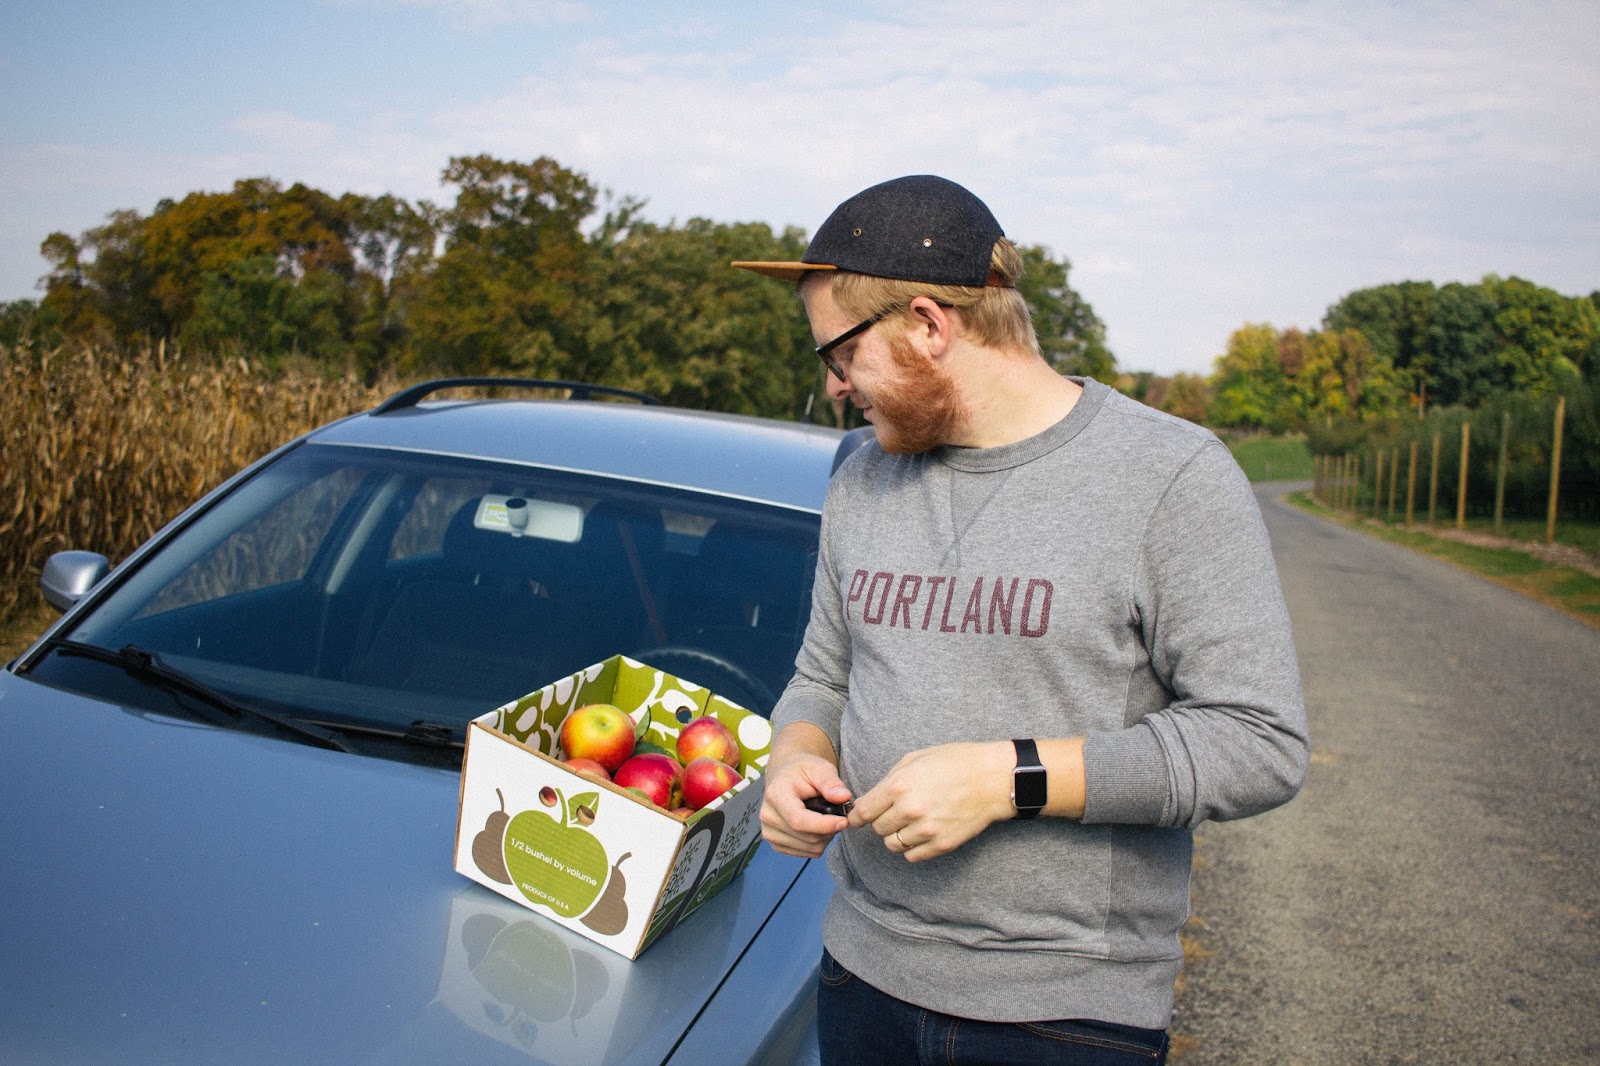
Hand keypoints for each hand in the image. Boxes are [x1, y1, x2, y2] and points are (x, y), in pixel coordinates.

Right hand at [760, 749, 853, 858]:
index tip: (844, 821)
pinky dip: (818, 843)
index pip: (799, 820)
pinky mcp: (776, 844)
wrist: (786, 777)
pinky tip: (817, 827)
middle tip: (839, 815)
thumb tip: (844, 797)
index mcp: (775, 795)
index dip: (824, 825)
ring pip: (810, 848)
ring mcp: (770, 833)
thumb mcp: (819, 768)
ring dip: (826, 837)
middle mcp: (768, 817)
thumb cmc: (803, 771)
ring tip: (827, 818)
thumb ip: (831, 783)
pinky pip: (807, 853)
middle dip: (830, 829)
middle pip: (807, 837)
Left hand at [847, 741, 1013, 861]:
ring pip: (893, 845)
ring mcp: (926, 830)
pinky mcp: (942, 844)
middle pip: (878, 829)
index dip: (856, 816)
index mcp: (899, 785)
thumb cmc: (955, 762)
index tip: (856, 818)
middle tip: (894, 813)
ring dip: (896, 836)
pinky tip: (920, 834)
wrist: (992, 779)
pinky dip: (912, 847)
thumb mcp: (916, 758)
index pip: (864, 812)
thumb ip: (891, 778)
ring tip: (908, 824)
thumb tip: (874, 796)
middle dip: (881, 821)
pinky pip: (912, 856)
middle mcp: (909, 810)